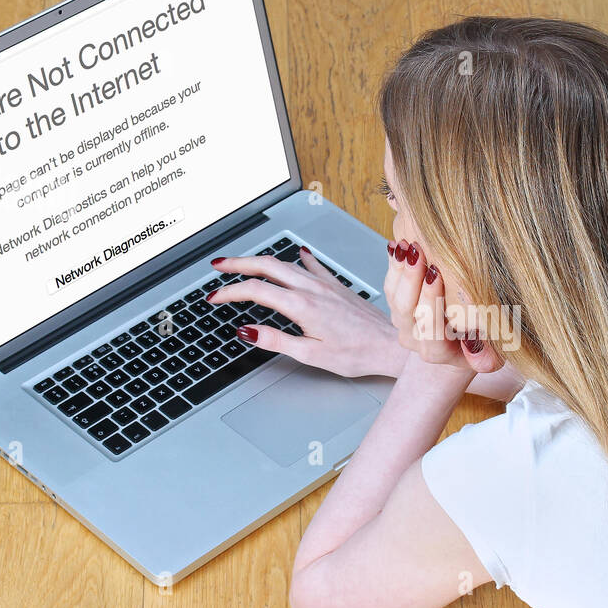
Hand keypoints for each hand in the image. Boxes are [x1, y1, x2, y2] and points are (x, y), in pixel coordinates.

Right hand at [207, 249, 403, 377]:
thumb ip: (276, 340)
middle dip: (238, 264)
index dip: (230, 292)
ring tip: (244, 263)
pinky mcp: (337, 286)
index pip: (256, 290)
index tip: (215, 298)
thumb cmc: (358, 354)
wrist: (391, 345)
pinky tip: (297, 252)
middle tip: (218, 267)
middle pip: (266, 265)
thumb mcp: (311, 355)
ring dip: (261, 260)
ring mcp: (326, 284)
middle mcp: (313, 289)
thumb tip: (247, 331)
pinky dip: (298, 258)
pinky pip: (313, 265)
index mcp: (302, 306)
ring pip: (286, 263)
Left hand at [384, 239, 503, 374]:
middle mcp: (416, 339)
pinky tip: (399, 247)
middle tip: (420, 254)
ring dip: (401, 269)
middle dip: (412, 279)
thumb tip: (486, 362)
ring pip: (395, 297)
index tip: (436, 276)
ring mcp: (404, 323)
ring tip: (409, 246)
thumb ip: (489, 357)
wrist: (462, 341)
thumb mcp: (493, 353)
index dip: (430, 302)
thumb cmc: (480, 342)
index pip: (430, 331)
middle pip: (406, 311)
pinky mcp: (397, 307)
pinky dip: (394, 265)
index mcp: (438, 352)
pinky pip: (389, 286)